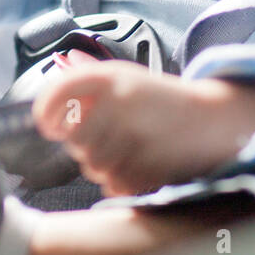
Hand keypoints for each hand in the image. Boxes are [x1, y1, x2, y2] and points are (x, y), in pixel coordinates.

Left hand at [31, 53, 254, 197]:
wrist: (209, 121)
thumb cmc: (161, 100)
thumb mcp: (126, 78)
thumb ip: (90, 77)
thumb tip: (58, 71)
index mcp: (111, 77)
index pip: (59, 91)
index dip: (45, 111)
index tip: (47, 123)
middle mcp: (120, 103)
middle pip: (73, 137)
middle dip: (81, 143)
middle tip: (101, 136)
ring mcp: (133, 135)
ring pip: (90, 165)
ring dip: (100, 163)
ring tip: (124, 147)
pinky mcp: (145, 165)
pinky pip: (112, 183)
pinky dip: (119, 179)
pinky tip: (137, 160)